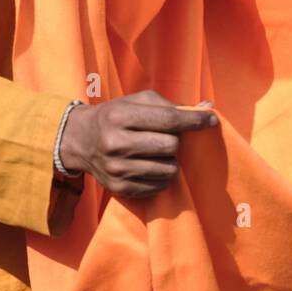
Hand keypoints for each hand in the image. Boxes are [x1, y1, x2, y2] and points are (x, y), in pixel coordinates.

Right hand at [57, 89, 217, 197]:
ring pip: (168, 170)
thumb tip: (208, 107)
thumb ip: (172, 105)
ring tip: (156, 152)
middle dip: (175, 141)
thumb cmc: (117, 115)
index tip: (211, 119)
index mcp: (121, 117)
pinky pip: (158, 187)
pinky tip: (148, 165)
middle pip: (170, 146)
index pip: (168, 120)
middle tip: (165, 137)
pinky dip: (161, 176)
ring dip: (170, 160)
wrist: (80, 140)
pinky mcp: (119, 188)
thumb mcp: (138, 101)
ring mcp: (116, 169)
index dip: (194, 121)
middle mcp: (116, 144)